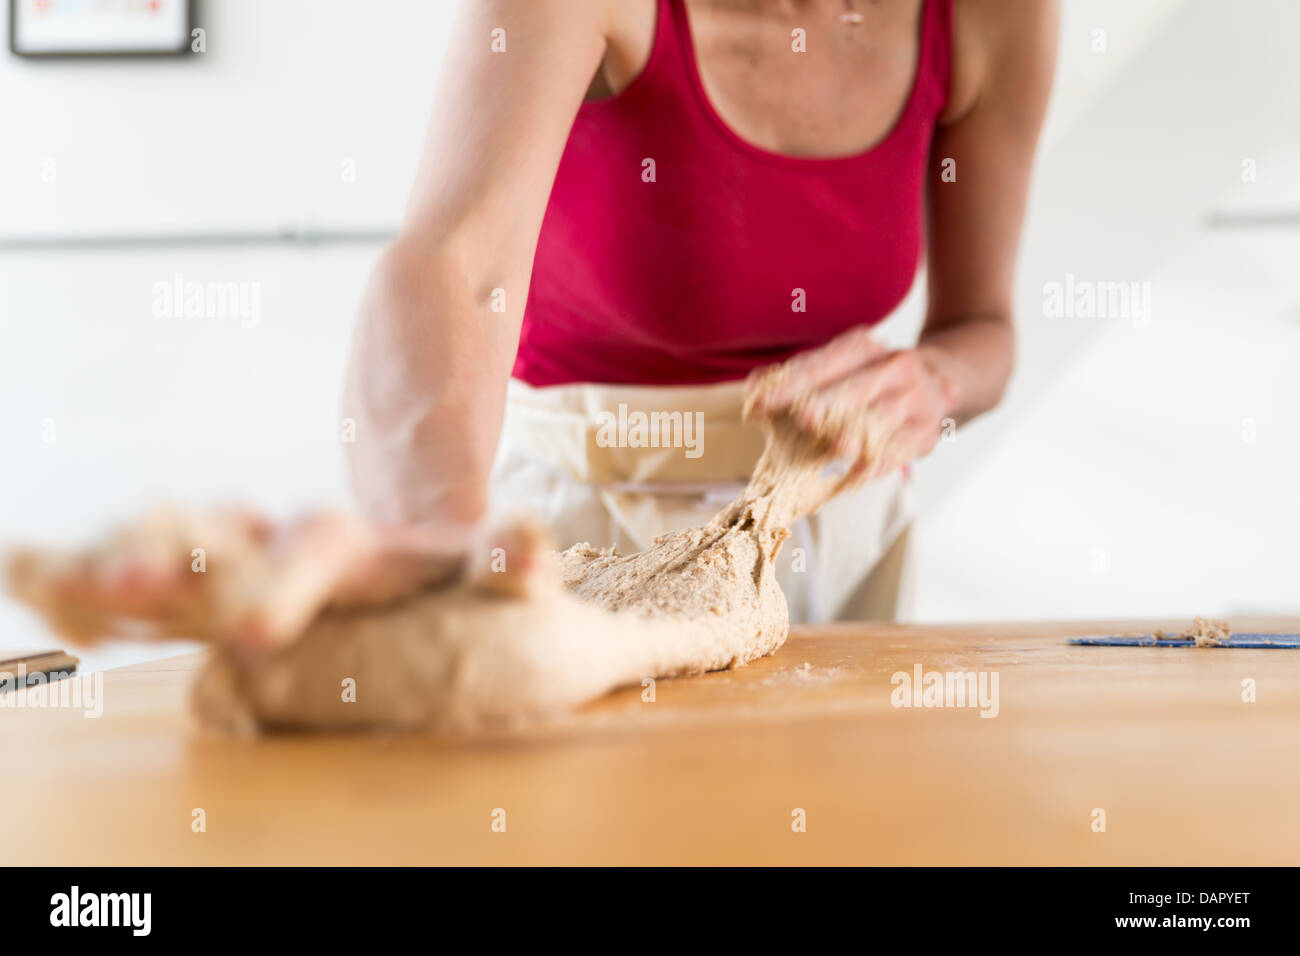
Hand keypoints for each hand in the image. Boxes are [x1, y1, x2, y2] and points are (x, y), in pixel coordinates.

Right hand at [5, 507, 470, 652]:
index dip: (286, 586)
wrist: (403, 509)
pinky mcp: (208, 574)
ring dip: (108, 558)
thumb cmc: (443, 554)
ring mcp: (238, 550)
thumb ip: (512, 553)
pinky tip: (36, 581)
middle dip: (173, 560)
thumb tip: (530, 558)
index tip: (258, 626)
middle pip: (220, 540)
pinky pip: (138, 571)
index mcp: (353, 543)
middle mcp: (280, 539)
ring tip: (43, 578)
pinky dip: (85, 574)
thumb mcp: (487, 550)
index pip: (316, 555)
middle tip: (125, 584)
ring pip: (162, 540)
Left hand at [747, 326, 957, 478]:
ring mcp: (916, 398)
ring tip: (835, 447)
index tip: (761, 403)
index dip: (792, 382)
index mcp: (864, 347)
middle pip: (858, 386)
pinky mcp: (928, 430)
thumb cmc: (872, 379)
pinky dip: (884, 460)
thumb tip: (753, 388)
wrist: (942, 377)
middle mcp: (894, 367)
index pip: (825, 363)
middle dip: (830, 402)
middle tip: (804, 417)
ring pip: (885, 416)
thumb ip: (799, 378)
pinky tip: (862, 473)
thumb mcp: (842, 367)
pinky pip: (905, 447)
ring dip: (859, 432)